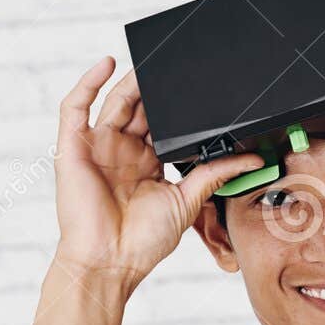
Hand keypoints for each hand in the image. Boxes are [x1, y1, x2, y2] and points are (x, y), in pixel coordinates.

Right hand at [52, 57, 263, 284]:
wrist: (109, 263)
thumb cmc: (140, 243)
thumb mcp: (187, 201)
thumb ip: (215, 173)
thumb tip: (252, 159)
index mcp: (145, 163)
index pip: (161, 123)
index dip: (175, 105)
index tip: (196, 86)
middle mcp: (120, 152)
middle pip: (138, 107)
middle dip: (155, 88)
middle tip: (175, 66)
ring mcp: (96, 148)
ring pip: (112, 101)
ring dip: (130, 80)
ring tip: (150, 61)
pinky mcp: (72, 148)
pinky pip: (74, 107)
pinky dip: (88, 83)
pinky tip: (108, 64)